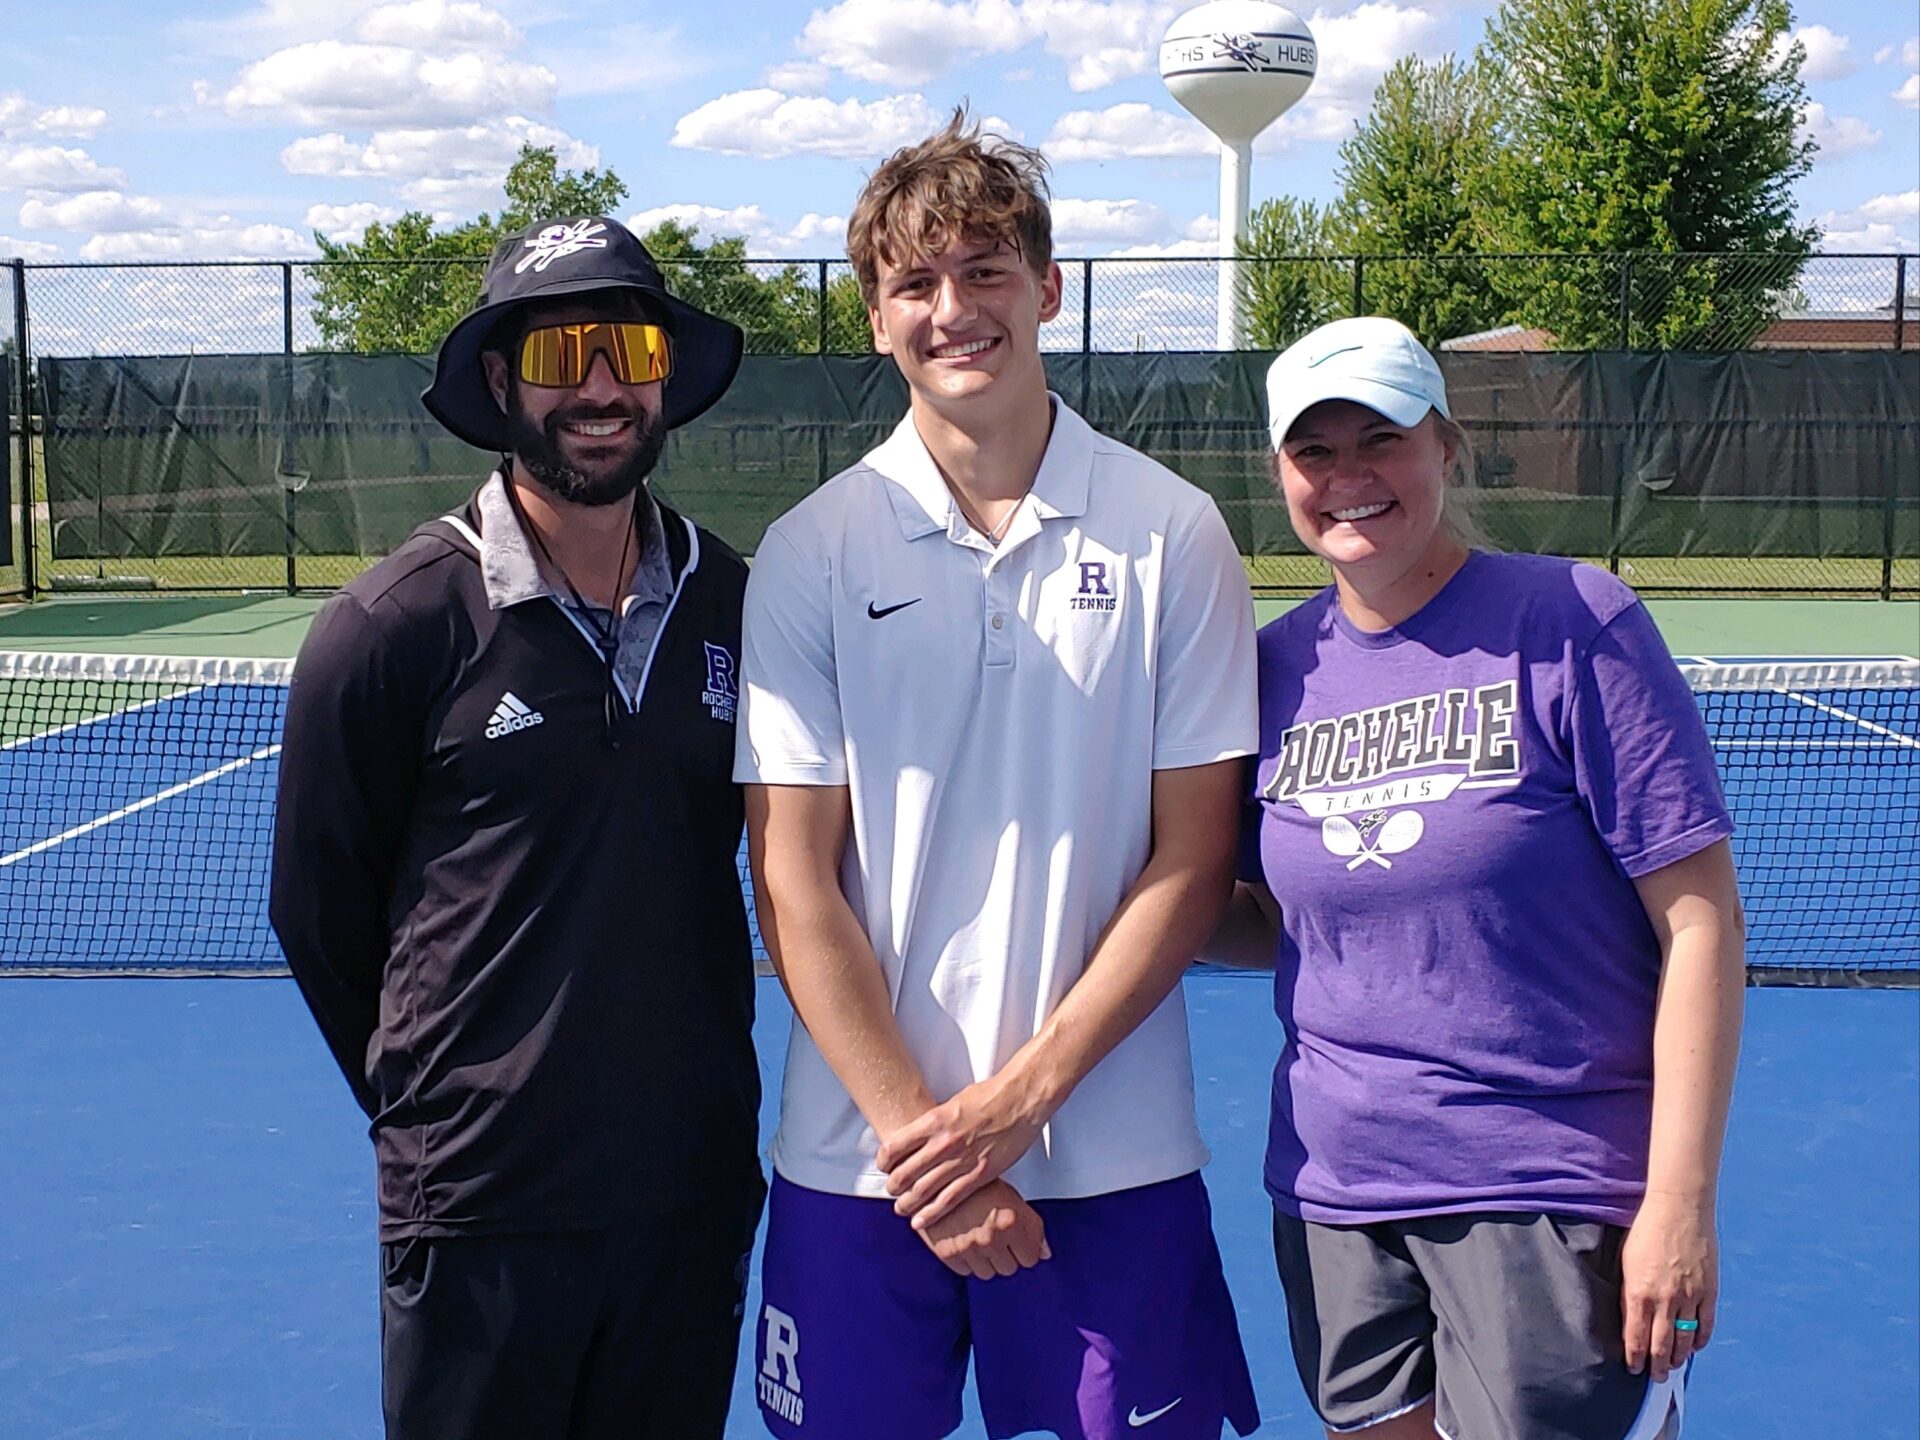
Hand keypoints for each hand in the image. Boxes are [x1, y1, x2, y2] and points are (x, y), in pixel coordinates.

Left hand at [877, 1074, 1048, 1230]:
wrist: (1021, 1099)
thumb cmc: (991, 1096)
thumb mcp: (952, 1102)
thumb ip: (936, 1122)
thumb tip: (923, 1136)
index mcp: (934, 1121)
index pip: (894, 1146)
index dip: (883, 1160)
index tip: (883, 1166)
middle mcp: (943, 1143)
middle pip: (904, 1173)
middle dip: (893, 1186)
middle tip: (891, 1190)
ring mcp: (961, 1160)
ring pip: (923, 1190)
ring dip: (908, 1203)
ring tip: (901, 1208)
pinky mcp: (980, 1174)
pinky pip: (950, 1200)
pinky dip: (932, 1213)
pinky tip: (921, 1220)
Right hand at [917, 1179, 1050, 1279]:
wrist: (938, 1177)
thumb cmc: (977, 1183)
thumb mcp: (1011, 1196)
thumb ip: (1032, 1225)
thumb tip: (1045, 1252)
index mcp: (1011, 1221)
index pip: (1030, 1258)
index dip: (1026, 1250)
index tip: (1019, 1244)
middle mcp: (991, 1236)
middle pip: (1009, 1268)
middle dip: (1007, 1256)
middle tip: (998, 1238)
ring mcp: (968, 1246)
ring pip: (988, 1273)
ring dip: (987, 1261)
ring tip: (980, 1239)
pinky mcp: (947, 1252)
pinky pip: (965, 1271)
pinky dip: (966, 1261)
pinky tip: (965, 1242)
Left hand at [1621, 1190, 1718, 1382]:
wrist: (1679, 1209)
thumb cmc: (1647, 1230)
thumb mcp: (1627, 1262)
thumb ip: (1630, 1293)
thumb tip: (1631, 1320)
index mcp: (1639, 1292)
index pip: (1636, 1337)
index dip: (1635, 1358)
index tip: (1633, 1369)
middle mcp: (1664, 1300)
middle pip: (1661, 1346)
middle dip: (1656, 1366)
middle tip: (1655, 1377)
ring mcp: (1689, 1297)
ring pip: (1684, 1340)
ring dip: (1677, 1357)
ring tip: (1672, 1366)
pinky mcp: (1709, 1291)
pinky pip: (1705, 1325)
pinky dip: (1699, 1340)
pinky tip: (1693, 1346)